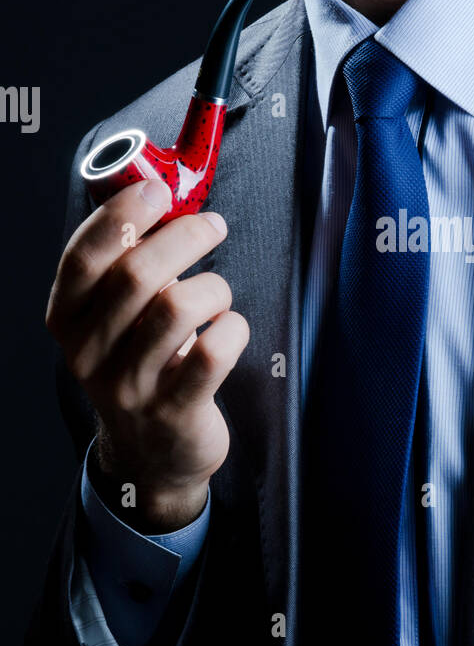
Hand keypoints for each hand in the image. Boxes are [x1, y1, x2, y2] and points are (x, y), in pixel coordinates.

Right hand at [46, 178, 249, 531]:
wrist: (152, 454)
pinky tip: (230, 329)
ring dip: (211, 285)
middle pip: (137, 275)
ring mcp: (131, 386)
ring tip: (217, 292)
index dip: (121, 215)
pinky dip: (234, 328)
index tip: (158, 191)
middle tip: (212, 225)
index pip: (82, 257)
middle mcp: (90, 353)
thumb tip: (164, 198)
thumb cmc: (141, 363)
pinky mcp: (175, 411)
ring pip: (177, 308)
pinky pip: (214, 352)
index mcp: (68, 320)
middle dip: (184, 237)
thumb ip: (127, 264)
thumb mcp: (116, 318)